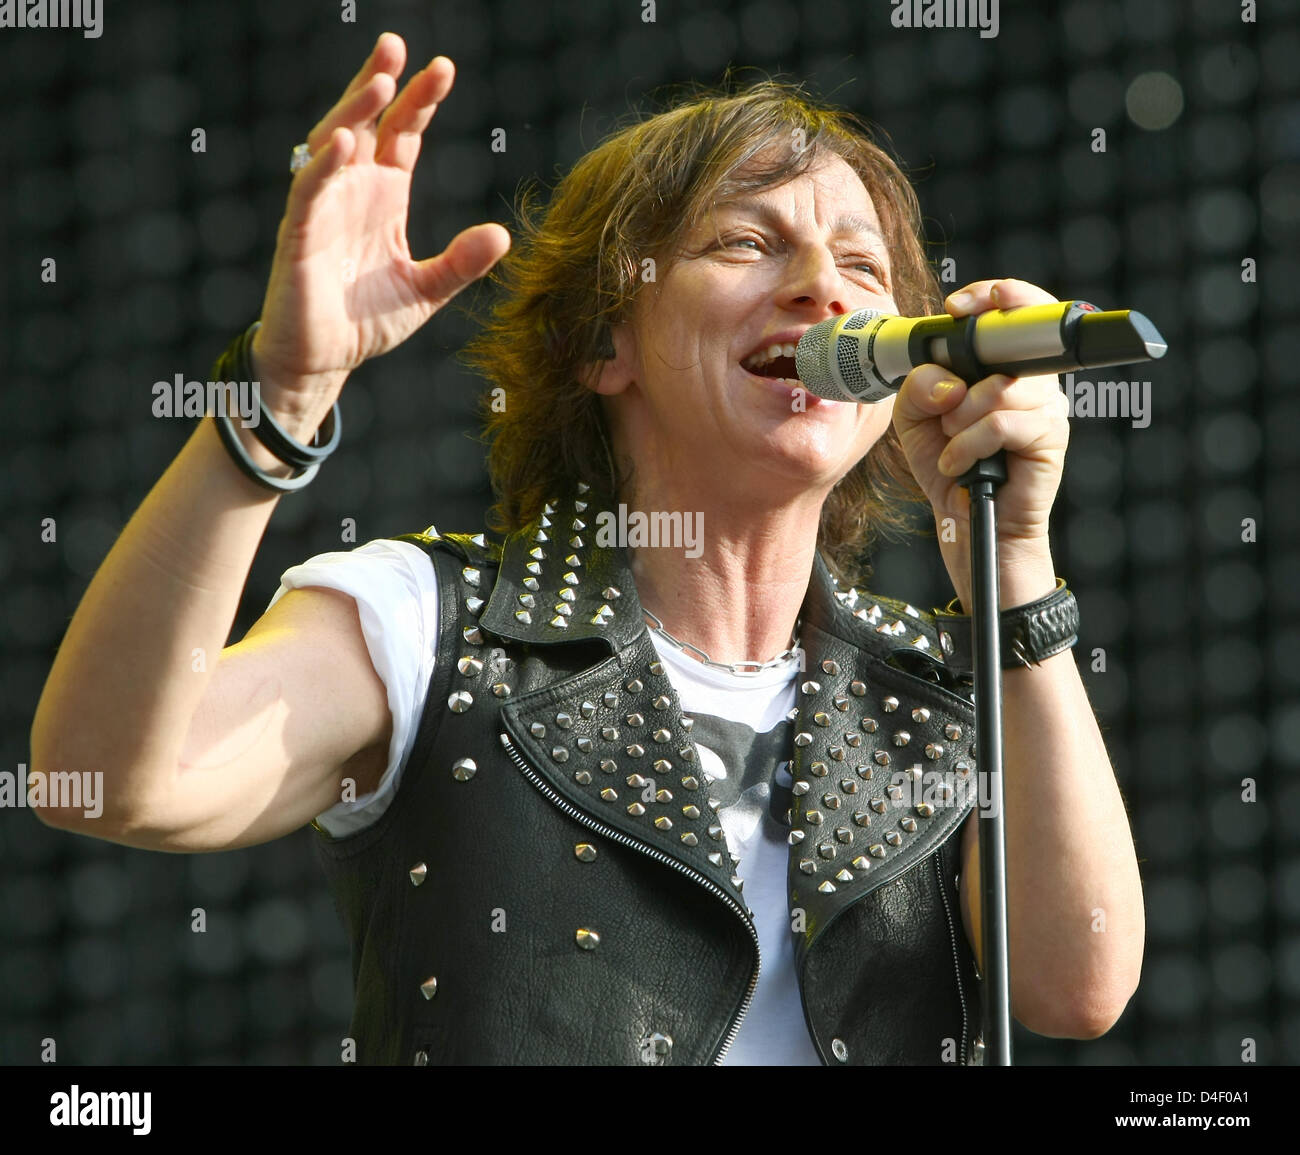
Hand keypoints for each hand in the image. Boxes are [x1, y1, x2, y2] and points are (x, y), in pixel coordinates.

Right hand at [251, 33, 510, 405]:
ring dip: (353, 111)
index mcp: (384, 196)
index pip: (402, 135)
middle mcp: (352, 191)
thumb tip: (503, 235)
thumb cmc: (366, 321)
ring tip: (379, 82)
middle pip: (364, 123)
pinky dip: (323, 167)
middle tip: (399, 46)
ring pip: (332, 144)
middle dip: (380, 83)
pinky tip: (345, 144)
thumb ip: (462, 264)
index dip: (419, 102)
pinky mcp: (298, 235)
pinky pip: (307, 192)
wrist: (323, 361)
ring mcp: (322, 208)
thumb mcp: (426, 291)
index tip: (443, 69)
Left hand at [891, 278, 1069, 608]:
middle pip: (1011, 342)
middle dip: (965, 374)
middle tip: (948, 404)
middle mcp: (1033, 379)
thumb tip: (947, 380)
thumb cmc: (949, 467)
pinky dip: (967, 445)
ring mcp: (1046, 406)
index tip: (957, 307)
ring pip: (998, 388)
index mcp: (1005, 365)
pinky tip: (960, 464)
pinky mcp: (1049, 437)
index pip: (1020, 308)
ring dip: (959, 422)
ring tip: (954, 446)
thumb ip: (918, 387)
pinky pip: (1000, 422)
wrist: (967, 522)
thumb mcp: (915, 420)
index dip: (997, 295)